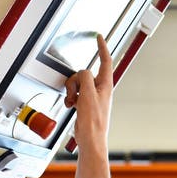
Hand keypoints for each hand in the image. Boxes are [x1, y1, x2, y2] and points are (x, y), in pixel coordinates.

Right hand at [64, 34, 112, 151]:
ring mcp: (92, 96)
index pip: (105, 61)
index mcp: (105, 85)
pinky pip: (75, 93)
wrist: (90, 139)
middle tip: (74, 94)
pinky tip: (70, 105)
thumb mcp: (88, 93)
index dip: (102, 48)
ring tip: (72, 102)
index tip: (100, 37)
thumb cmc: (93, 121)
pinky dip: (70, 97)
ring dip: (71, 90)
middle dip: (74, 81)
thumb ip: (85, 77)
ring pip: (77, 83)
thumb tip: (82, 73)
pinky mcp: (85, 103)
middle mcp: (100, 90)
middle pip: (84, 73)